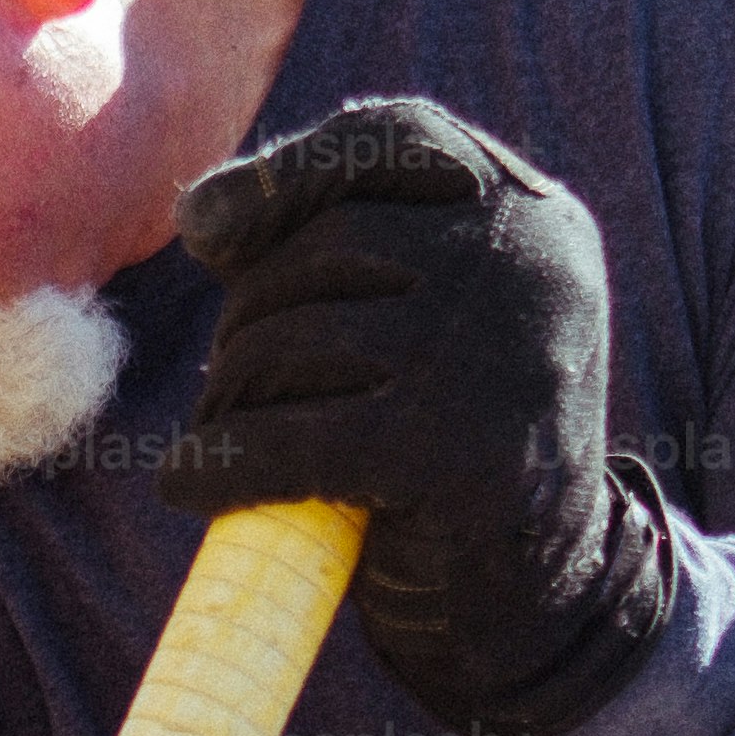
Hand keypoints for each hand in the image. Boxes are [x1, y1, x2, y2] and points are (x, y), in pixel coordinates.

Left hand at [155, 95, 682, 735]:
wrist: (543, 600)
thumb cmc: (460, 445)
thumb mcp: (436, 320)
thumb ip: (348, 248)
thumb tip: (203, 212)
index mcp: (535, 216)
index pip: (395, 136)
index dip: (289, 171)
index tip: (210, 230)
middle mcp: (530, 266)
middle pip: (327, 243)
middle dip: (251, 316)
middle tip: (235, 388)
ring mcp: (496, 354)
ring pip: (293, 338)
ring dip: (232, 395)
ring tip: (233, 438)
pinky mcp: (453, 452)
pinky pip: (287, 439)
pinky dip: (219, 464)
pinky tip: (191, 483)